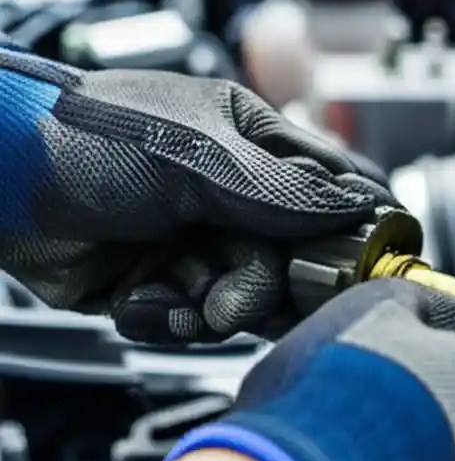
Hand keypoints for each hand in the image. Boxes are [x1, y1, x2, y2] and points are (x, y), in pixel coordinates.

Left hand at [0, 48, 395, 341]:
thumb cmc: (87, 139)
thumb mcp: (199, 159)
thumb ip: (284, 190)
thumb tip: (361, 205)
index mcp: (250, 144)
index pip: (327, 190)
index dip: (346, 232)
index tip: (355, 269)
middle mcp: (228, 195)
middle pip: (288, 261)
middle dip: (261, 286)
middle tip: (232, 293)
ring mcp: (190, 241)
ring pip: (243, 299)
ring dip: (209, 307)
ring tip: (170, 291)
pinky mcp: (153, 284)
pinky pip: (189, 321)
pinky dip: (165, 318)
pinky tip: (136, 297)